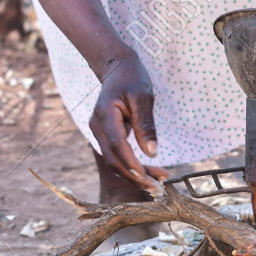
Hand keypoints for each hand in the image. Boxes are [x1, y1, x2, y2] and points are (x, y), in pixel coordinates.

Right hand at [89, 51, 163, 189]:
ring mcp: (98, 131)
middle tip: (158, 188)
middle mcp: (97, 126)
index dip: (131, 164)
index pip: (117, 146)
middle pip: (113, 159)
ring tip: (158, 182)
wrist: (117, 67)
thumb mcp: (144, 96)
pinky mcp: (105, 135)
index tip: (149, 178)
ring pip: (114, 161)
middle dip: (135, 176)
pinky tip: (149, 172)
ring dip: (134, 174)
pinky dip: (131, 165)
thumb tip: (152, 153)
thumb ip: (146, 124)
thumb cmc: (132, 77)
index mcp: (105, 114)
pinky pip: (116, 155)